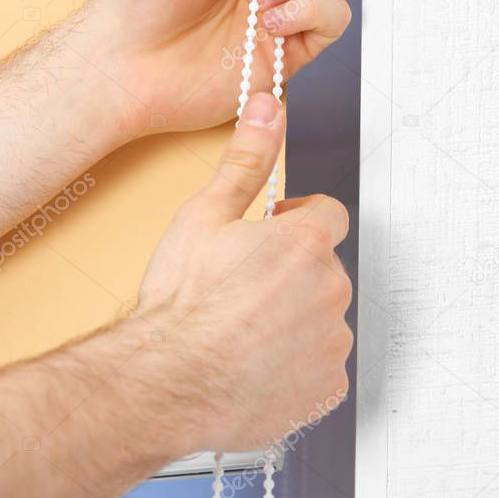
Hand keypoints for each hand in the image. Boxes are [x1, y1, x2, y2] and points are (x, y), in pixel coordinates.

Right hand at [135, 91, 352, 451]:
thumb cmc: (182, 304)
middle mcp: (331, 289)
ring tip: (243, 328)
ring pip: (322, 317)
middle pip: (323, 267)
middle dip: (292, 270)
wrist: (166, 381)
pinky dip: (296, 364)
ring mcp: (331, 342)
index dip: (295, 220)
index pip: (328, 213)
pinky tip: (255, 363)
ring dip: (295, 317)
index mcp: (307, 241)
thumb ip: (246, 158)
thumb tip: (267, 109)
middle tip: (243, 285)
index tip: (269, 234)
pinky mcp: (326, 389)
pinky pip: (320, 367)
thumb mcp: (205, 214)